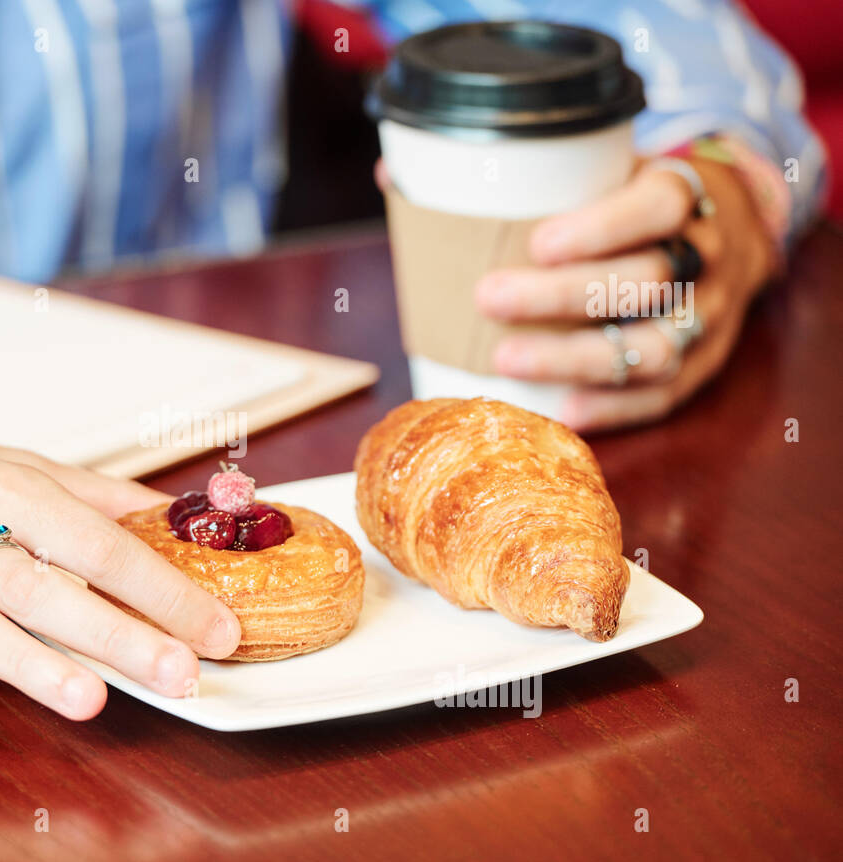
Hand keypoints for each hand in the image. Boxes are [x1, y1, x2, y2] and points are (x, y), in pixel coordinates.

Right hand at [0, 402, 241, 768]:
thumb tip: (167, 515)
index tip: (218, 627)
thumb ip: (86, 493)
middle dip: (121, 632)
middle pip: (49, 587)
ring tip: (88, 699)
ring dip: (30, 664)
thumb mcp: (2, 461)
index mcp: (6, 489)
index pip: (100, 541)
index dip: (164, 586)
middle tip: (183, 673)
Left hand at [475, 156, 779, 430]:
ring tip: (506, 360)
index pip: (659, 205)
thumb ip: (545, 178)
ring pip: (654, 347)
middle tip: (489, 298)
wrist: (732, 231)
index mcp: (685, 195)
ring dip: (574, 359)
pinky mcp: (705, 364)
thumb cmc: (636, 201)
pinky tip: (562, 411)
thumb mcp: (611, 169)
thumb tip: (412, 179)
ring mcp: (711, 316)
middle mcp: (707, 258)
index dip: (602, 228)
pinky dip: (612, 408)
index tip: (537, 244)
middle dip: (562, 296)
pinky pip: (663, 395)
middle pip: (647, 281)